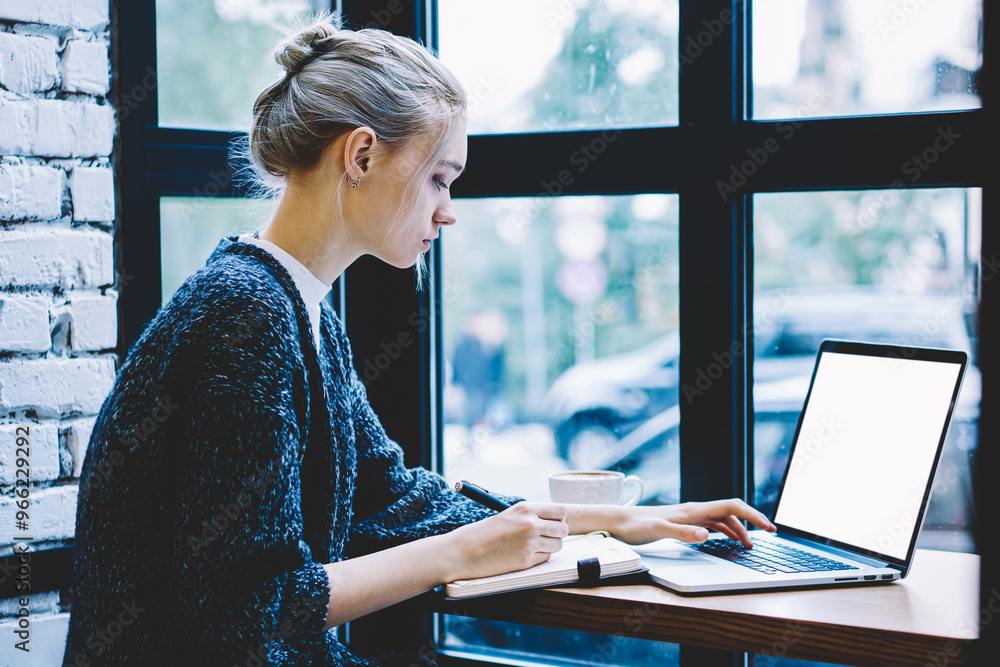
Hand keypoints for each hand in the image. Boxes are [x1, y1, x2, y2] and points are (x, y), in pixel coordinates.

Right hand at [441, 502, 568, 581]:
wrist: (464, 551)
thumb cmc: (484, 532)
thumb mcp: (509, 515)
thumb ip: (531, 516)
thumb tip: (557, 522)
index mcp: (526, 508)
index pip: (561, 511)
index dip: (558, 519)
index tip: (551, 523)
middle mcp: (530, 524)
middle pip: (563, 529)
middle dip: (556, 534)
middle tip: (543, 537)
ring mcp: (529, 543)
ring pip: (558, 545)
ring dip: (549, 547)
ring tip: (532, 546)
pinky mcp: (526, 561)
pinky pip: (546, 558)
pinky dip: (539, 557)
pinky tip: (523, 554)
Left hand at [571, 498, 775, 547]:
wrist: (616, 521)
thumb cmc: (635, 526)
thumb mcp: (658, 531)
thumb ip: (682, 533)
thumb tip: (706, 535)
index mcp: (693, 510)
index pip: (732, 506)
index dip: (753, 515)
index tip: (769, 527)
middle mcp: (694, 510)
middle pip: (731, 512)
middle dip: (751, 523)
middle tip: (767, 536)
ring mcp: (689, 516)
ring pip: (722, 519)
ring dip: (738, 530)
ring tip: (748, 545)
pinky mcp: (682, 523)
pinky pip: (710, 525)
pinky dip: (723, 532)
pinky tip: (725, 541)